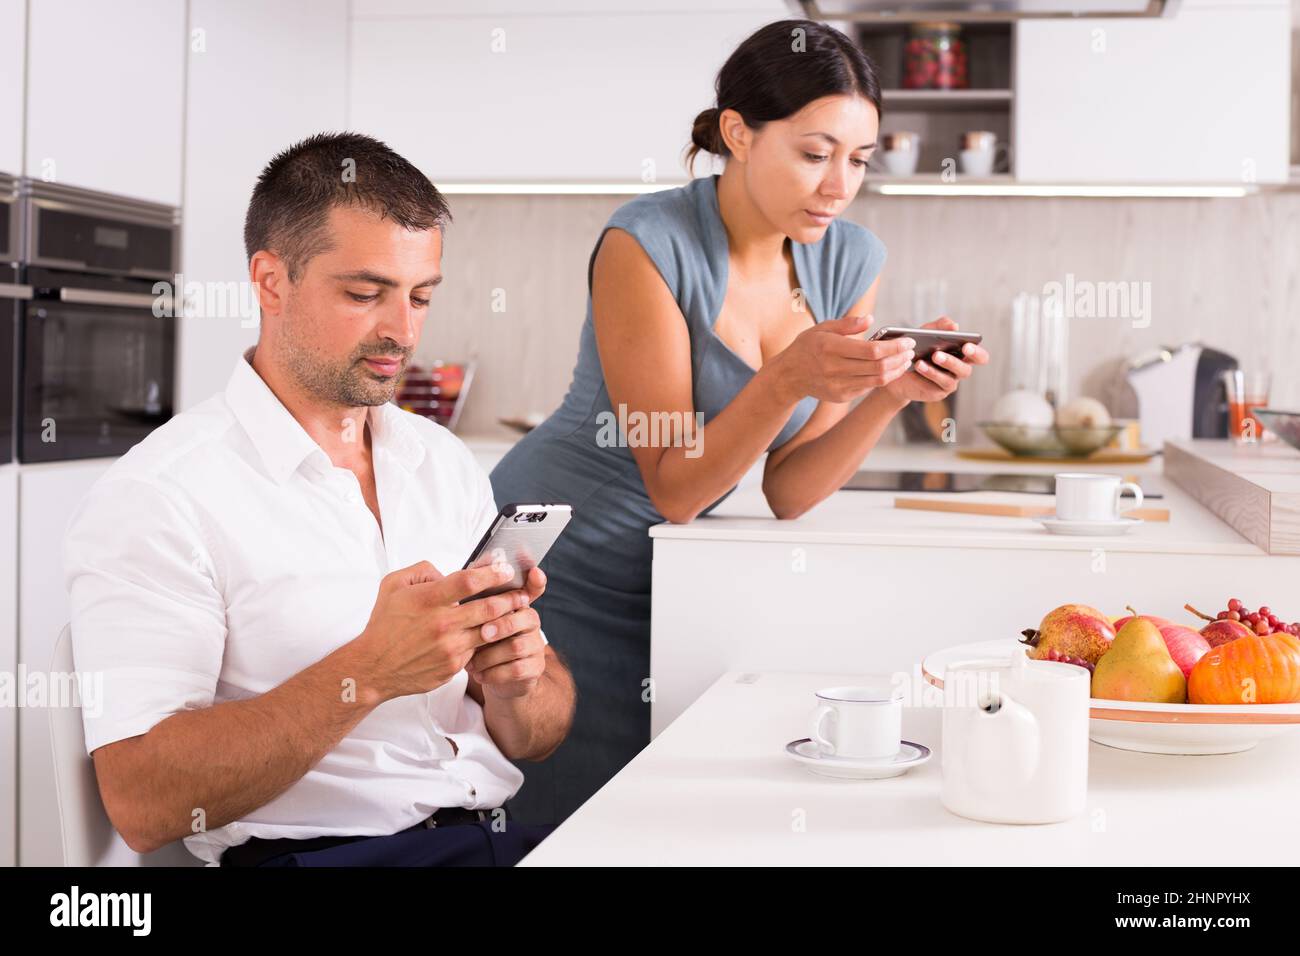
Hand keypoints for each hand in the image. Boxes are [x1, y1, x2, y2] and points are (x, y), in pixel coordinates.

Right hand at [352, 560, 533, 700]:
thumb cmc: (384, 624)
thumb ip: (423, 571)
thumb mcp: (393, 585)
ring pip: (489, 631)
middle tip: (521, 594)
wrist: (373, 667)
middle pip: (489, 607)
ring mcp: (450, 647)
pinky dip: (486, 642)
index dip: (492, 573)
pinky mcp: (453, 666)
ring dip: (505, 622)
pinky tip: (493, 635)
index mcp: (428, 600)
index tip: (505, 570)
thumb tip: (447, 572)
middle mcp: (442, 624)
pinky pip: (477, 650)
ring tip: (515, 613)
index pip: (469, 581)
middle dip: (510, 599)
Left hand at [467, 567, 548, 699]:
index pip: (533, 589)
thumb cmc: (484, 643)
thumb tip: (451, 585)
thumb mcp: (477, 622)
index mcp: (518, 606)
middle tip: (480, 633)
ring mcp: (536, 646)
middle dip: (501, 625)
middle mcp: (531, 623)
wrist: (497, 677)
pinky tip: (478, 673)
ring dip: (489, 655)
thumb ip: (474, 604)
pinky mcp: (535, 668)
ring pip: (516, 646)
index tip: (533, 571)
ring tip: (471, 662)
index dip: (536, 581)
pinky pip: (516, 669)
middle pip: (526, 617)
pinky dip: (492, 673)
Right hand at [768, 314, 914, 404]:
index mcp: (831, 348)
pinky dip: (883, 378)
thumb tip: (871, 320)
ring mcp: (838, 385)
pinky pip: (868, 387)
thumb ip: (847, 324)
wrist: (788, 376)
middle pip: (878, 366)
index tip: (907, 341)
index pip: (872, 350)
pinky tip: (891, 369)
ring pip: (877, 380)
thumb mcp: (821, 328)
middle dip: (899, 358)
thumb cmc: (807, 347)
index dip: (894, 347)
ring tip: (905, 361)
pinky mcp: (841, 396)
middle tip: (910, 351)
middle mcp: (835, 369)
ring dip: (895, 370)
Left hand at [881, 315, 988, 404]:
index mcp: (963, 355)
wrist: (900, 367)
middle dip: (952, 362)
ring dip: (934, 371)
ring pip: (948, 380)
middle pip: (965, 370)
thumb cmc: (920, 347)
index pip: (980, 357)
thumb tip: (954, 326)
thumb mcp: (927, 333)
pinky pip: (934, 387)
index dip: (976, 353)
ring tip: (920, 362)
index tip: (966, 346)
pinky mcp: (937, 392)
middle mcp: (959, 370)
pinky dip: (925, 377)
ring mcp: (949, 383)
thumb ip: (940, 326)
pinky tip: (916, 369)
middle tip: (937, 355)